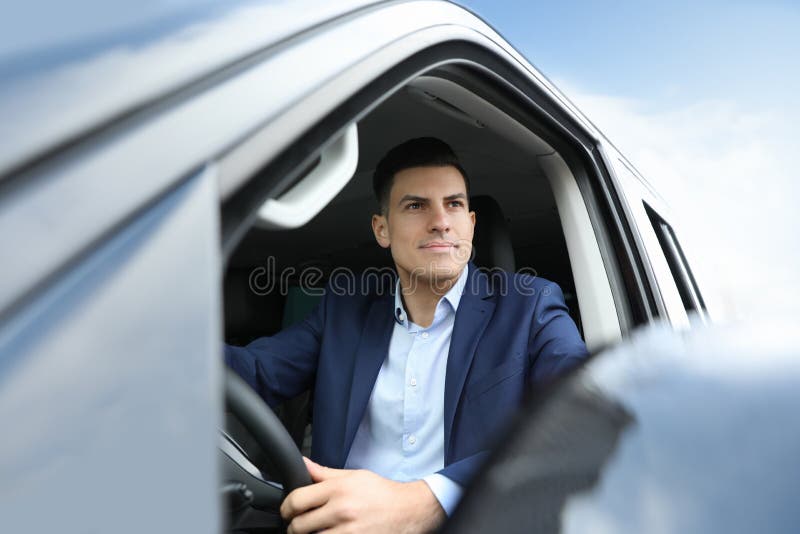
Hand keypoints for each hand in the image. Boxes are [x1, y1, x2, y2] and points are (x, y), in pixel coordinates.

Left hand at [280, 457, 445, 533]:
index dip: (286, 508)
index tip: (288, 511)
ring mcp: (348, 532)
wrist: (409, 511)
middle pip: (299, 526)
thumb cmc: (382, 494)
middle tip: (300, 525)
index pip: (296, 500)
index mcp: (339, 489)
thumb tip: (303, 465)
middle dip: (295, 526)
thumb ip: (325, 474)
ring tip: (316, 531)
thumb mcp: (355, 476)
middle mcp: (342, 510)